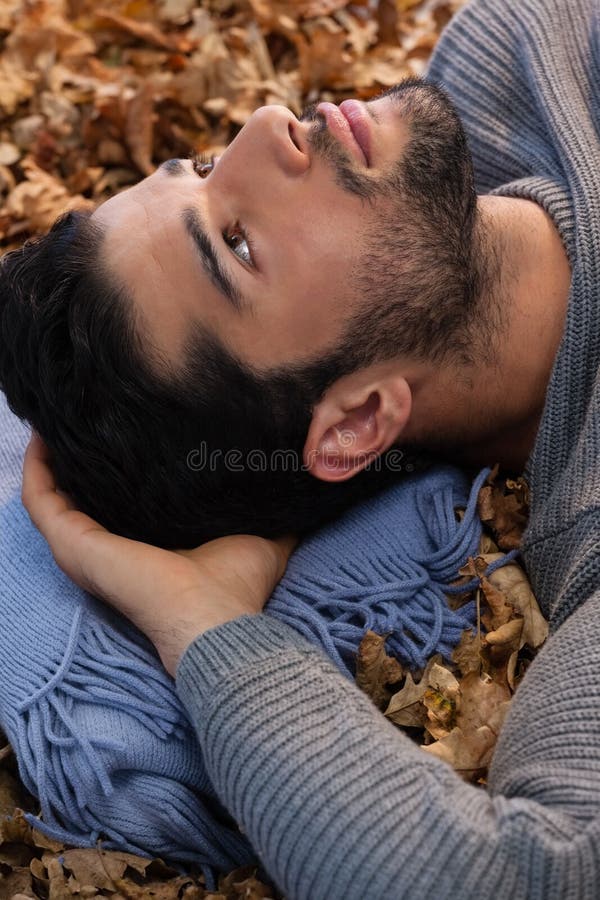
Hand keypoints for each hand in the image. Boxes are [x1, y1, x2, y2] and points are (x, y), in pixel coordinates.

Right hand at [21, 433, 295, 676]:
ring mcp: (84, 549)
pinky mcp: (72, 543)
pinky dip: (38, 467)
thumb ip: (270, 510)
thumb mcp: (262, 535)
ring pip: (52, 497)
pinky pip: (41, 500)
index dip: (116, 470)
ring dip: (52, 458)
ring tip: (58, 418)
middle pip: (80, 497)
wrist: (214, 617)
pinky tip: (43, 434)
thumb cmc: (235, 585)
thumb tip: (293, 484)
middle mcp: (108, 549)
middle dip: (79, 459)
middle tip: (84, 416)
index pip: (120, 503)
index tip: (122, 431)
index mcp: (144, 548)